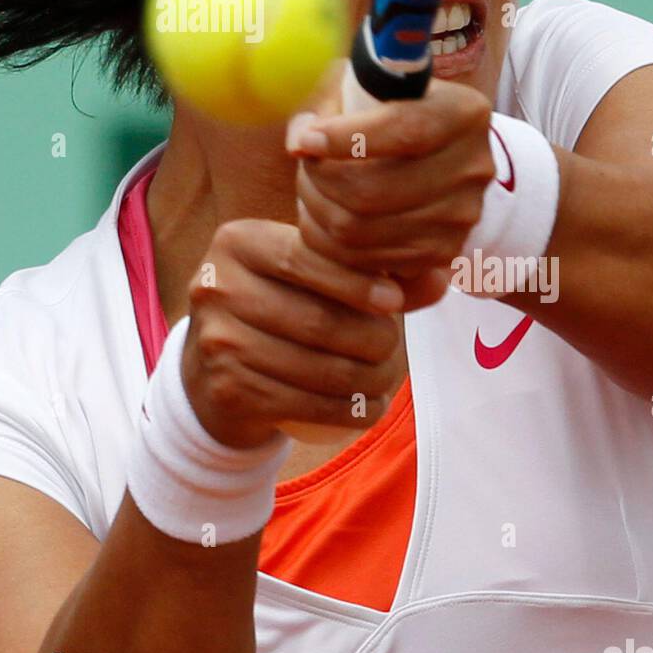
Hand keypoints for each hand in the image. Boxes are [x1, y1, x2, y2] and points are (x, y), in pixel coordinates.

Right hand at [181, 219, 406, 449]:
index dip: (356, 282)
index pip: (306, 258)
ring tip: (387, 379)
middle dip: (371, 338)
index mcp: (238, 242)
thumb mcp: (309, 275)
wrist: (213, 367)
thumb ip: (372, 271)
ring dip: (366, 380)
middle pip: (315, 318)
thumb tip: (439, 277)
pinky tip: (369, 408)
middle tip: (395, 347)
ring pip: (314, 367)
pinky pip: (303, 404)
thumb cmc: (278, 305)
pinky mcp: (226, 388)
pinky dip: (347, 410)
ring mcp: (217, 340)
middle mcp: (217, 286)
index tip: (395, 303)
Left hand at [286, 73, 494, 305]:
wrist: (437, 153)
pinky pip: (365, 260)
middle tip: (303, 164)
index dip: (346, 139)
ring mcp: (461, 216)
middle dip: (319, 179)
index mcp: (462, 112)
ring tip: (310, 187)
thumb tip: (298, 144)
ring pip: (360, 231)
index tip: (306, 141)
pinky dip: (330, 242)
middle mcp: (472, 167)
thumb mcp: (364, 88)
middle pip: (374, 192)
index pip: (404, 131)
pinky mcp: (442, 252)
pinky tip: (325, 214)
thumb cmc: (388, 110)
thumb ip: (330, 105)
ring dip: (317, 211)